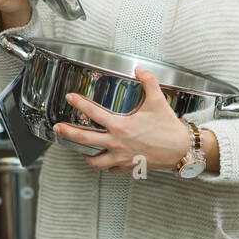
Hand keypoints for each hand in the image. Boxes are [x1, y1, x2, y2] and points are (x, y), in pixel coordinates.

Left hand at [53, 67, 189, 175]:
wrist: (180, 149)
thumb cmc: (168, 127)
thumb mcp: (158, 101)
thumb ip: (148, 81)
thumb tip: (140, 69)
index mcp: (121, 126)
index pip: (93, 113)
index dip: (79, 103)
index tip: (70, 98)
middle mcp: (117, 143)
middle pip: (83, 139)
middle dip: (67, 133)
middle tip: (57, 128)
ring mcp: (121, 158)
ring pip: (94, 161)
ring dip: (86, 155)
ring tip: (80, 150)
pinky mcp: (127, 167)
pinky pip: (110, 169)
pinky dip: (105, 165)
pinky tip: (105, 159)